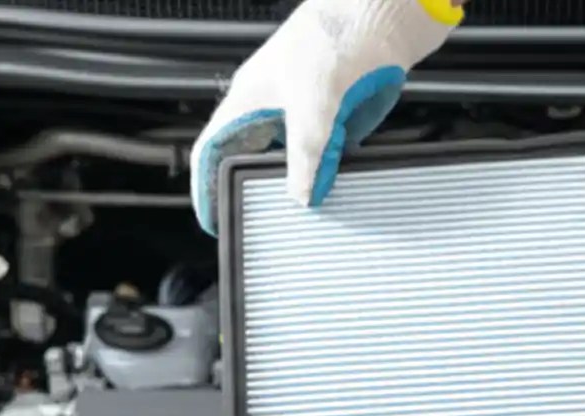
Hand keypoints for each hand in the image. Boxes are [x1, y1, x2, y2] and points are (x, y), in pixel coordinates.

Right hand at [188, 0, 463, 234]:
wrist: (379, 19)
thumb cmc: (333, 39)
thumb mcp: (314, 103)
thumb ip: (306, 152)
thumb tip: (301, 196)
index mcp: (248, 100)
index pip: (212, 149)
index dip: (205, 186)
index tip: (212, 220)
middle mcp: (272, 111)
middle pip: (249, 161)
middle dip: (251, 192)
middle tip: (259, 226)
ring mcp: (303, 117)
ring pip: (290, 164)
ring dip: (295, 188)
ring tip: (299, 220)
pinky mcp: (334, 121)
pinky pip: (324, 158)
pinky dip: (326, 177)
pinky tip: (333, 192)